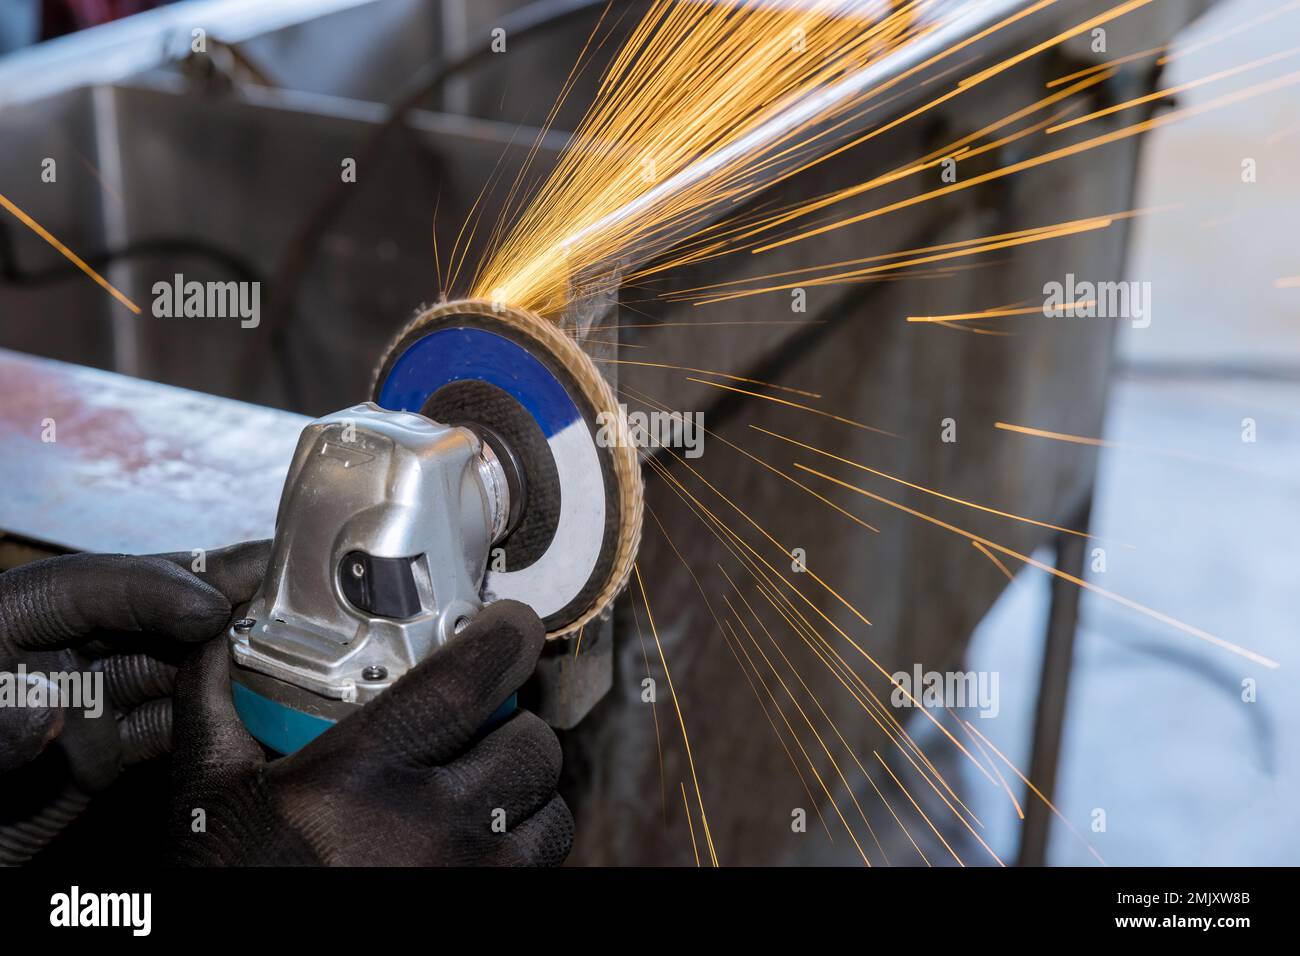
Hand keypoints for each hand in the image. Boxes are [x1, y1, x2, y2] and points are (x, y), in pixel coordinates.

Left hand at [0, 541, 268, 862]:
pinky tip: (260, 706)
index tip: (213, 609)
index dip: (162, 587)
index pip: (97, 583)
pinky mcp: (104, 748)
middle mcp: (56, 649)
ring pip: (175, 665)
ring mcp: (85, 698)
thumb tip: (48, 708)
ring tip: (299, 644)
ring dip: (232, 658)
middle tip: (297, 590)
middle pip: (154, 612)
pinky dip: (218, 715)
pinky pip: (172, 720)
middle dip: (224, 600)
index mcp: (11, 618)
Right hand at [171, 599, 572, 865]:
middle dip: (515, 729)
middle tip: (485, 732)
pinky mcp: (484, 918)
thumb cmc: (231, 887)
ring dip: (526, 795)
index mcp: (354, 777)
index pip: (462, 682)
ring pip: (549, 812)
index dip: (505, 639)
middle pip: (529, 745)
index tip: (513, 625)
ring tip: (487, 791)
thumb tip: (208, 638)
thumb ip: (215, 708)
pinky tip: (478, 846)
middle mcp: (424, 826)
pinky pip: (541, 868)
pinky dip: (521, 850)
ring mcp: (465, 880)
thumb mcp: (208, 799)